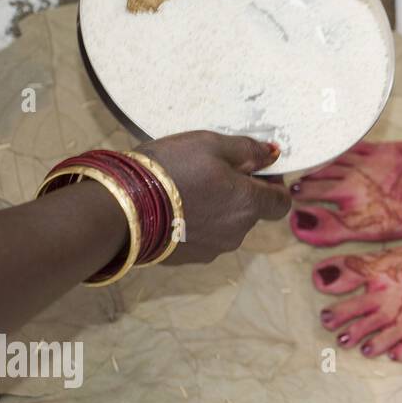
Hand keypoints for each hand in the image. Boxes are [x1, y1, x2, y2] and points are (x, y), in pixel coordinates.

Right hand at [136, 131, 290, 263]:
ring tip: (188, 189)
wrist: (120, 206)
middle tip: (213, 173)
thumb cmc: (170, 169)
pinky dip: (195, 224)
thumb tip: (273, 155)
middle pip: (251, 213)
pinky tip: (174, 208)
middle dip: (239, 194)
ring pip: (226, 226)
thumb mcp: (212, 145)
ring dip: (217, 210)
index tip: (256, 171)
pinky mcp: (187, 257)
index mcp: (249, 205)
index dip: (273, 186)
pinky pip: (202, 237)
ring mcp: (212, 248)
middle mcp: (237, 232)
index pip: (281, 203)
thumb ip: (248, 150)